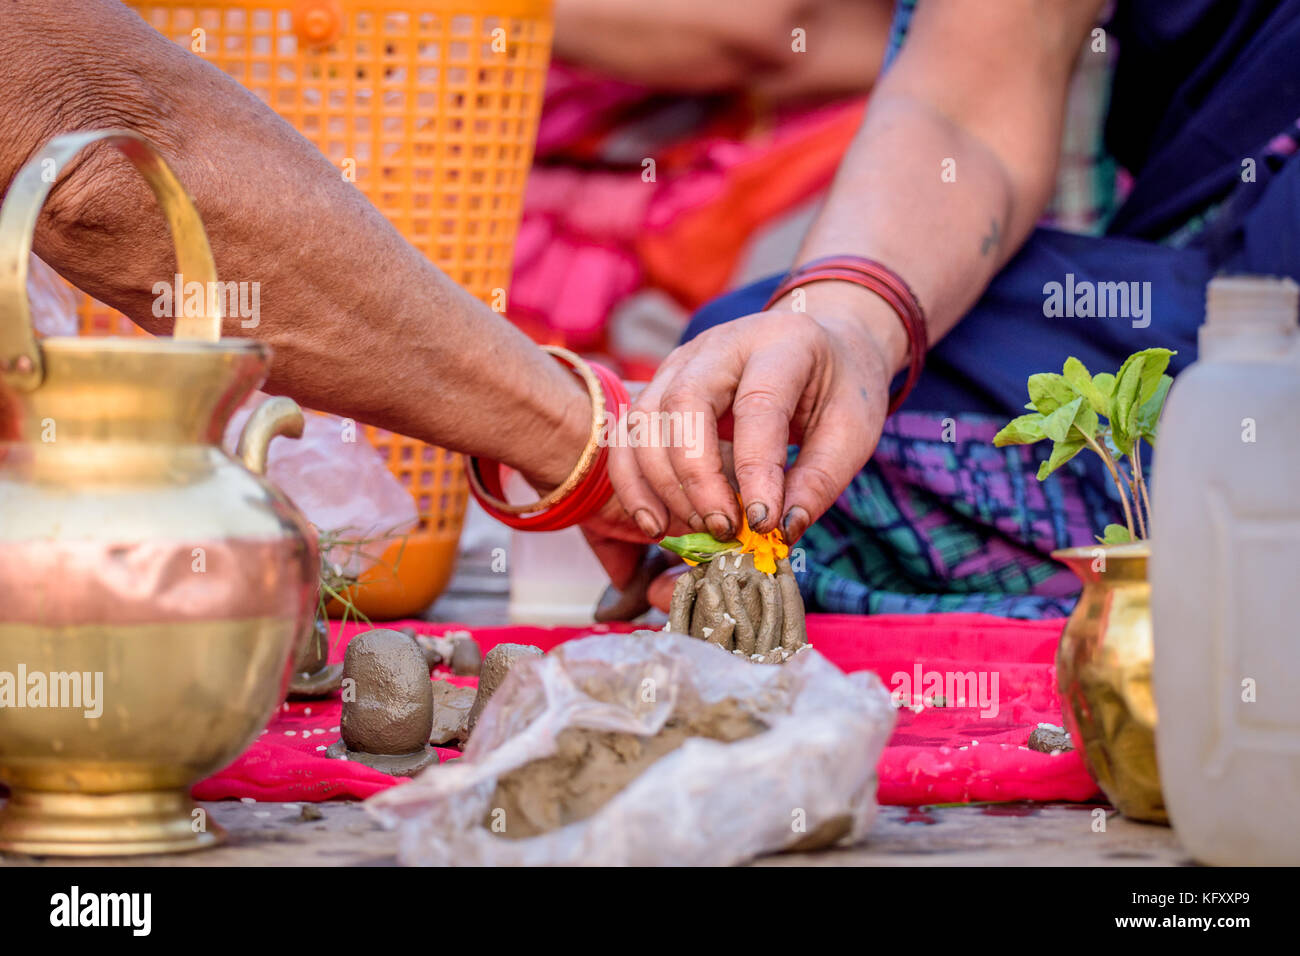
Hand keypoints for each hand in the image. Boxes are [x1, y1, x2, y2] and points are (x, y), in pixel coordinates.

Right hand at [610, 281, 905, 543]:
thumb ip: (820, 480)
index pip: (758, 405)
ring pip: (645, 420)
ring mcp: (681, 361)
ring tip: (694, 531)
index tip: (763, 523)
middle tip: (723, 530)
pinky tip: (656, 523)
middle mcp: (721, 344)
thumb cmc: (838, 388)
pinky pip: (629, 435)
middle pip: (684, 404)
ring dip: (661, 485)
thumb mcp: (853, 431)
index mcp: (782, 343)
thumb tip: (781, 531)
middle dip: (696, 478)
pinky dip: (634, 483)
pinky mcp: (660, 385)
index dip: (756, 470)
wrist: (820, 346)